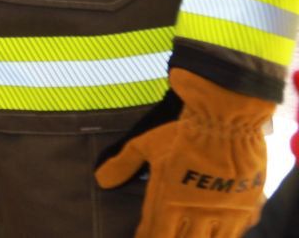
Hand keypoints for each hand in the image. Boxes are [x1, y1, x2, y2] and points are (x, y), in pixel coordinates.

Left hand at [95, 68, 272, 237]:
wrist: (225, 122)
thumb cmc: (182, 133)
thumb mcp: (146, 145)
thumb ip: (123, 163)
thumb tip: (100, 180)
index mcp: (170, 202)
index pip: (155, 234)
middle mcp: (198, 214)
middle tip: (167, 235)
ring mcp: (225, 214)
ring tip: (192, 236)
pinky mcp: (248, 208)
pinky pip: (239, 232)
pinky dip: (228, 235)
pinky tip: (222, 232)